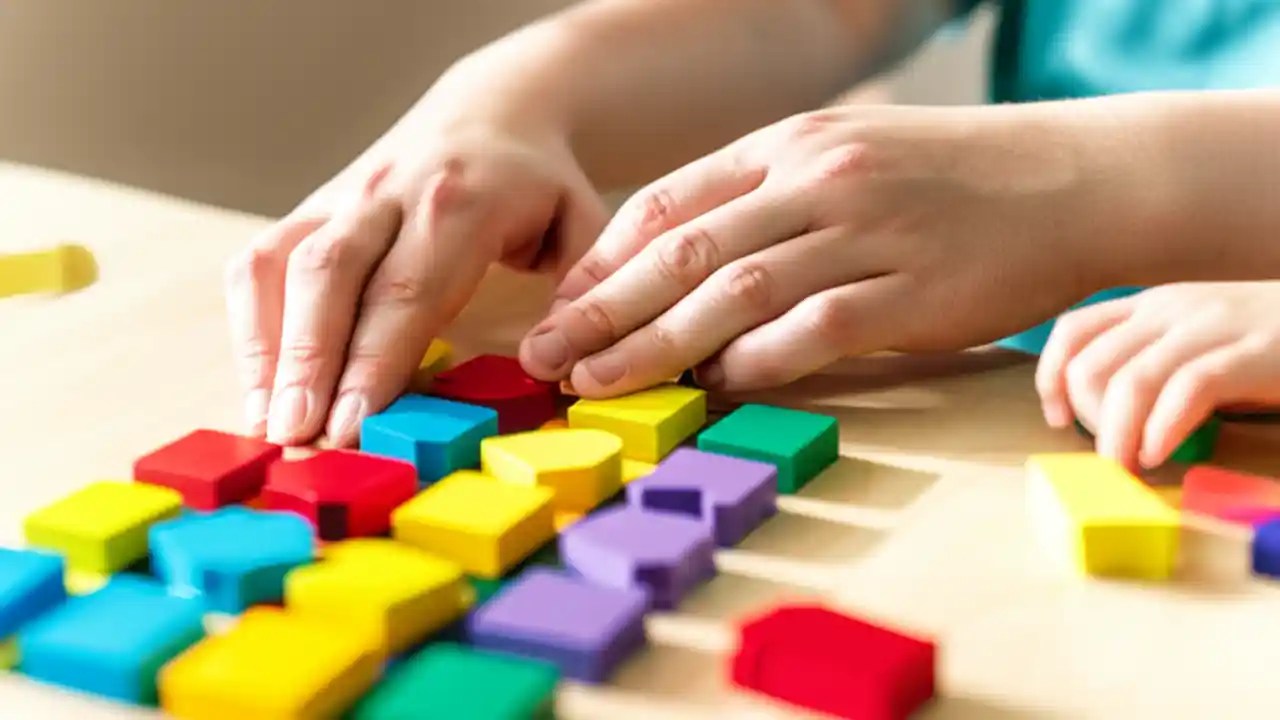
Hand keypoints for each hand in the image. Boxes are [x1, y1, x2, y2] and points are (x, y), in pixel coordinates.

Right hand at [224, 96, 606, 446]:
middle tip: (297, 437)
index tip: (355, 425)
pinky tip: (258, 388)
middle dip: (309, 362)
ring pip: (283, 263)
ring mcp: (341, 197)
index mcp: (461, 202)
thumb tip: (552, 366)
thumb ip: (578, 293)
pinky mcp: (310, 207)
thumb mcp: (584, 225)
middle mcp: (388, 192)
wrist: (494, 110)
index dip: (376, 360)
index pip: (409, 289)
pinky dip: (253, 324)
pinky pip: (264, 259)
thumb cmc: (538, 184)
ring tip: (264, 425)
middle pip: (332, 276)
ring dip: (267, 348)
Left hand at [519, 104, 1122, 395]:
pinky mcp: (911, 293)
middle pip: (683, 252)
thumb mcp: (847, 158)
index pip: (669, 202)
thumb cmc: (951, 177)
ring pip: (733, 295)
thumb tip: (681, 267)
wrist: (1075, 178)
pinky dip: (758, 364)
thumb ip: (765, 201)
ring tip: (599, 385)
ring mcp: (864, 234)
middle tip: (545, 359)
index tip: (559, 309)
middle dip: (602, 310)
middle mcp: (816, 180)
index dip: (603, 261)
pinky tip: (715, 389)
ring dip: (656, 345)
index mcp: (790, 144)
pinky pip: (814, 333)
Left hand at [1037, 282, 1279, 468]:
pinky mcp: (1253, 352)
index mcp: (1153, 305)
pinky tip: (1161, 454)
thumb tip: (1110, 415)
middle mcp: (1173, 308)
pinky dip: (1163, 428)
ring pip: (1131, 380)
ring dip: (1118, 435)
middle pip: (1092, 365)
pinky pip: (1188, 389)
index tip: (1059, 420)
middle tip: (1110, 457)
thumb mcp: (1198, 341)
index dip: (1052, 378)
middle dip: (1089, 421)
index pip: (1073, 331)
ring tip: (1128, 468)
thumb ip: (1154, 363)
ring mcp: (1213, 327)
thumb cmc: (1271, 341)